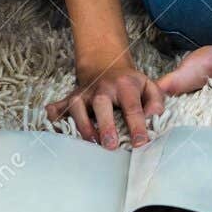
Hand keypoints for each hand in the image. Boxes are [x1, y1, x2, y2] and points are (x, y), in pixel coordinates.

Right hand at [46, 55, 164, 148]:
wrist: (105, 66)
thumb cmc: (129, 84)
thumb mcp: (148, 86)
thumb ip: (156, 100)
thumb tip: (153, 116)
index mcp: (124, 85)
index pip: (132, 106)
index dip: (137, 125)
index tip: (140, 143)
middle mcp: (102, 88)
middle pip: (101, 103)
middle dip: (105, 124)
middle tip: (110, 145)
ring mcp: (83, 93)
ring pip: (77, 105)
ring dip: (82, 124)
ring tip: (90, 143)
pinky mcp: (70, 99)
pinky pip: (58, 107)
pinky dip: (54, 118)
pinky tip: (56, 131)